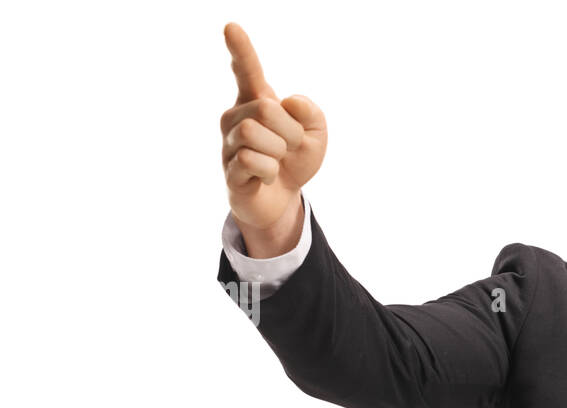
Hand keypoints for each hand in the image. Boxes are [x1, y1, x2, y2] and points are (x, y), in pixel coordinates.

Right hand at [219, 23, 326, 234]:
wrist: (284, 199)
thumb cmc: (295, 160)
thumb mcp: (316, 134)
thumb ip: (309, 112)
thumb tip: (288, 103)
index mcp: (257, 101)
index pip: (248, 71)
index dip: (241, 50)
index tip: (231, 27)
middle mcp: (236, 117)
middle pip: (264, 108)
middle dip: (288, 130)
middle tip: (289, 147)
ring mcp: (229, 143)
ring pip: (253, 133)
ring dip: (277, 151)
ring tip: (276, 161)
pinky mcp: (229, 170)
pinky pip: (251, 161)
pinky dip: (269, 171)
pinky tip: (266, 176)